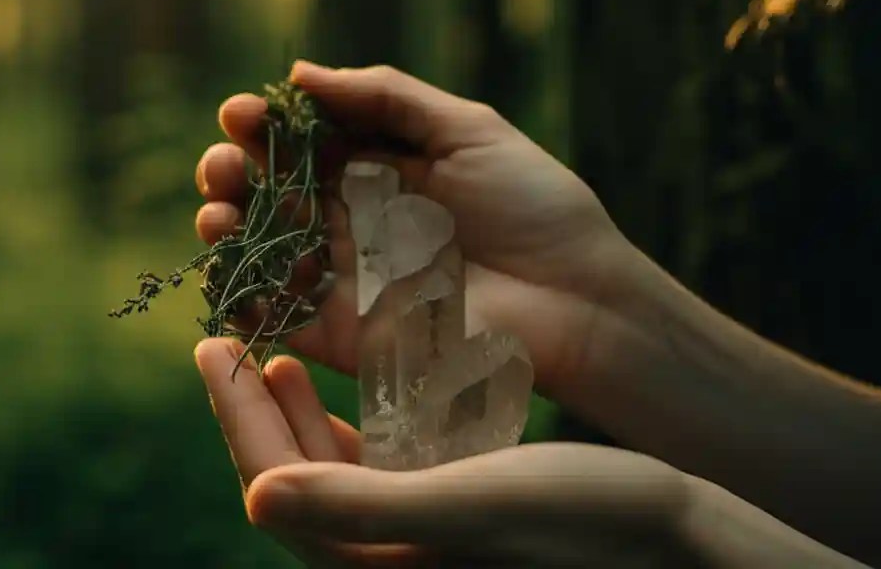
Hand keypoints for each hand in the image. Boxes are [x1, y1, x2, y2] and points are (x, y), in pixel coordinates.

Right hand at [195, 61, 635, 399]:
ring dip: (222, 228)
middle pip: (264, 192)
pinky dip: (239, 302)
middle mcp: (349, 217)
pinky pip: (275, 318)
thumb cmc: (536, 208)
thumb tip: (301, 72)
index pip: (297, 141)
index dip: (260, 125)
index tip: (238, 114)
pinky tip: (227, 277)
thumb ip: (387, 98)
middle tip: (225, 165)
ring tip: (219, 213)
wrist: (576, 301)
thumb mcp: (468, 130)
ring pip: (256, 251)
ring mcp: (342, 275)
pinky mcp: (341, 332)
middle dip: (230, 172)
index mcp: (375, 166)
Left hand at [195, 339, 870, 568]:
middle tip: (225, 335)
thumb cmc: (582, 523)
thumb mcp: (468, 503)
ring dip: (290, 407)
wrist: (671, 543)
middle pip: (284, 472)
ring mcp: (407, 539)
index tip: (210, 344)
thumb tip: (257, 497)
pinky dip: (338, 419)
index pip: (273, 484)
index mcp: (371, 562)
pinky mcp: (439, 516)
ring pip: (317, 465)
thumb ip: (357, 504)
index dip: (235, 414)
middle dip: (249, 404)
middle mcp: (379, 556)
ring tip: (275, 347)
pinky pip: (360, 463)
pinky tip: (341, 377)